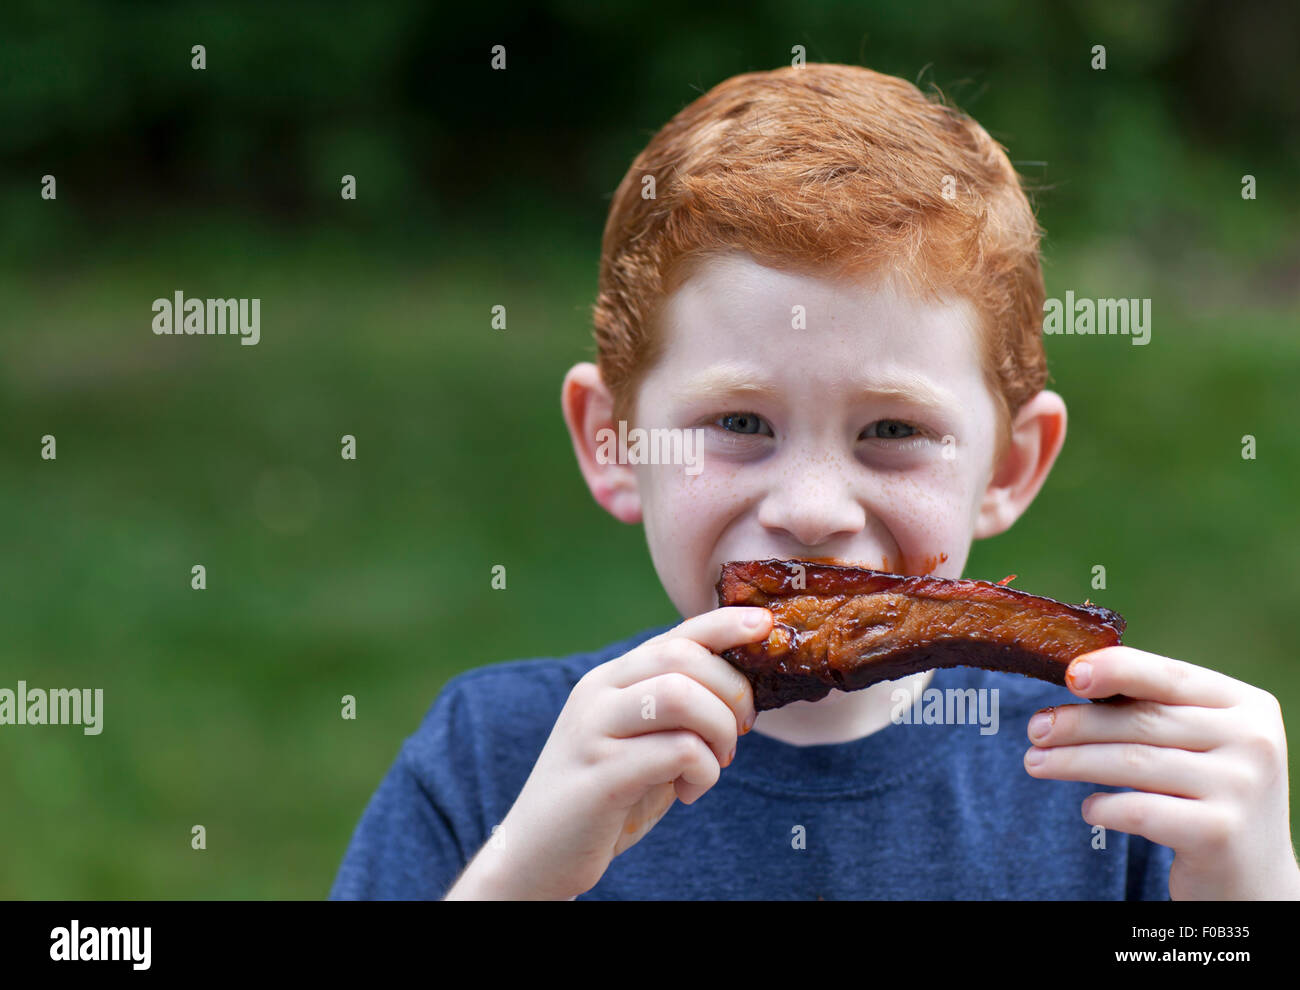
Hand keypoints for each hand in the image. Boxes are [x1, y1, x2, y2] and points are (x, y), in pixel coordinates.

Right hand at [449, 606, 769, 899]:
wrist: (537, 854)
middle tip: (740, 733)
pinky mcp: (600, 773)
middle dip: (733, 692)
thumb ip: (677, 712)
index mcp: (611, 679)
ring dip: (720, 730)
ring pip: (683, 695)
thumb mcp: (642, 742)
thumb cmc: (604, 798)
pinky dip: (704, 772)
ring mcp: (594, 730)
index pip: (675, 635)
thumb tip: (742, 689)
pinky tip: (688, 792)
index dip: (725, 624)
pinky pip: (678, 750)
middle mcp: (598, 693)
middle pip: (684, 657)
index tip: (766, 623)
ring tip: (714, 762)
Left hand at [1023, 645, 1299, 898]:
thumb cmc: (1209, 795)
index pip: (1170, 676)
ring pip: (1132, 762)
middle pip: (1142, 720)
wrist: (1255, 877)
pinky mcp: (1218, 833)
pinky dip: (1103, 807)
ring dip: (1073, 761)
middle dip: (1078, 723)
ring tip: (1035, 762)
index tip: (1071, 673)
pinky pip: (1138, 810)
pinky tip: (1089, 809)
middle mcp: (1253, 742)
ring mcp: (1240, 788)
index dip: (1117, 670)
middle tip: (1035, 729)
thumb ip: (1156, 710)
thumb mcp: (1200, 744)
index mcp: (1247, 706)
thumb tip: (1077, 676)